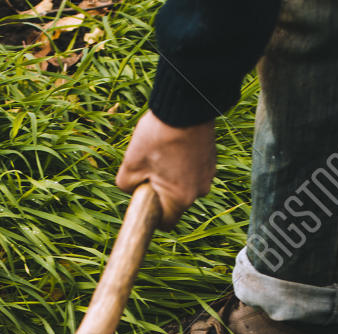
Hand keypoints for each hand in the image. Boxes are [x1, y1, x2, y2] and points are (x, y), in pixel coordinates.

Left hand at [115, 110, 215, 228]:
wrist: (185, 106)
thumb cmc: (157, 137)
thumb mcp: (131, 164)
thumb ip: (126, 187)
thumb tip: (132, 190)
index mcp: (180, 199)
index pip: (166, 223)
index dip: (152, 216)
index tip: (143, 201)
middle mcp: (199, 192)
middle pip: (175, 203)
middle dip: (160, 192)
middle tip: (148, 168)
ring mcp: (208, 175)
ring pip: (184, 185)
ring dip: (171, 177)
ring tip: (161, 153)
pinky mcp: (211, 160)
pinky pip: (192, 171)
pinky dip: (182, 165)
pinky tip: (173, 146)